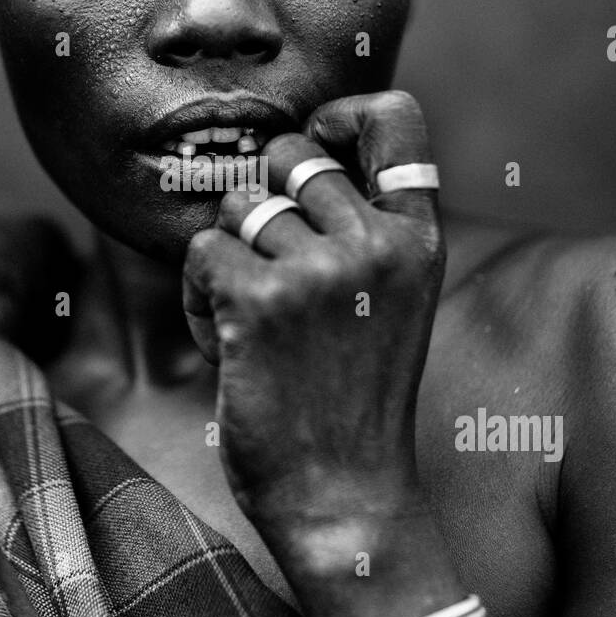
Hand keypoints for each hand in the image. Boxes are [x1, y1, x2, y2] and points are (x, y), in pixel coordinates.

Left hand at [182, 91, 445, 554]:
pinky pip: (201, 252)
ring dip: (226, 258)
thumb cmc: (353, 402)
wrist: (342, 499)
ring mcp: (318, 270)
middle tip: (269, 272)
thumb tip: (290, 155)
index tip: (315, 145)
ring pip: (235, 206)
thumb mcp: (391, 304)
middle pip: (289, 154)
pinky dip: (197, 296)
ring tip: (249, 322)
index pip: (396, 119)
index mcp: (418, 241)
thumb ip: (364, 231)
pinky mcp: (257, 299)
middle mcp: (376, 243)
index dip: (340, 116)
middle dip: (263, 202)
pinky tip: (225, 343)